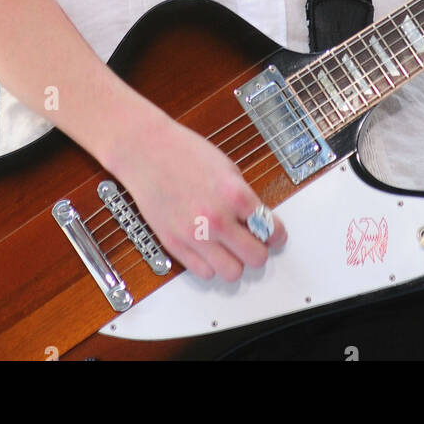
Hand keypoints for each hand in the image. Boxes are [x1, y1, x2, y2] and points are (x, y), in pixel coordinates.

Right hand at [108, 111, 286, 282]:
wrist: (147, 151)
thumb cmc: (184, 152)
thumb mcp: (227, 167)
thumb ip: (243, 196)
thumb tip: (257, 220)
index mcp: (235, 195)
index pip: (271, 230)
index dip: (277, 235)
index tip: (275, 235)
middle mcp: (217, 219)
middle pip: (256, 258)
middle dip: (259, 249)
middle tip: (254, 241)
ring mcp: (194, 235)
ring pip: (232, 273)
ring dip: (235, 261)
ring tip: (230, 247)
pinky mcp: (174, 245)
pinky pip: (204, 272)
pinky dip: (211, 264)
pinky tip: (209, 248)